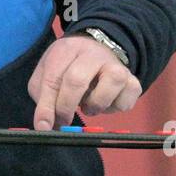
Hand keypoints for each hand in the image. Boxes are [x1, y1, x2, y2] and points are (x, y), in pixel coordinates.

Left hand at [27, 34, 142, 130]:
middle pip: (77, 80)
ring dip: (95, 105)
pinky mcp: (133, 81)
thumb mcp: (48, 76)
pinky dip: (113, 109)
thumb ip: (44, 99)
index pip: (53, 78)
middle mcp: (93, 53)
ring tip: (88, 105)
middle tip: (63, 119)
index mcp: (67, 49)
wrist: (98, 52)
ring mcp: (116, 66)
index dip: (46, 106)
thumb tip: (44, 126)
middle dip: (66, 106)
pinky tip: (105, 102)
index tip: (43, 126)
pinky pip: (125, 102)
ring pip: (110, 85)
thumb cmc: (68, 67)